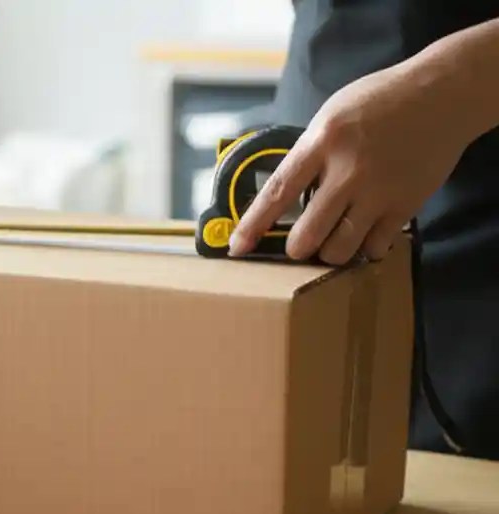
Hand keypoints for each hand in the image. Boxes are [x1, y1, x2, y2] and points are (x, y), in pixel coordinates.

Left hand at [228, 61, 473, 263]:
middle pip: (307, 236)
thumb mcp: (331, 115)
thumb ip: (309, 153)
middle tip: (301, 243)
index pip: (277, 192)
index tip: (237, 247)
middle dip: (297, 248)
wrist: (442, 94)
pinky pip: (375, 247)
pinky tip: (365, 235)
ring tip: (333, 241)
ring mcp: (378, 191)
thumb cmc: (380, 100)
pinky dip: (366, 248)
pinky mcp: (405, 204)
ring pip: (340, 250)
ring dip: (330, 252)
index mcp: (321, 142)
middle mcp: (347, 171)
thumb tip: (284, 193)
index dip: (253, 226)